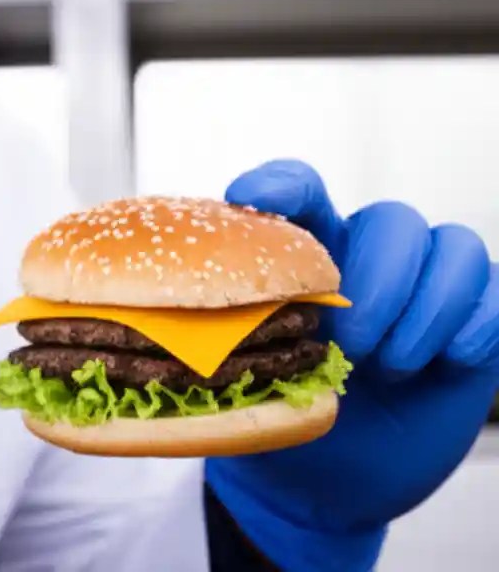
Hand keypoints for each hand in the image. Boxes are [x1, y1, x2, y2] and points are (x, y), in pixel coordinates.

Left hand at [206, 160, 498, 571]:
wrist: (328, 485)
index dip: (279, 184)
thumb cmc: (277, 418)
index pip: (298, 191)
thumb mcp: (246, 385)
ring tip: (391, 368)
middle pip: (392, 219)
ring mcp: (426, 288)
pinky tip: (443, 364)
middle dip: (378, 281)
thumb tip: (200, 341)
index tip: (247, 198)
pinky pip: (491, 292)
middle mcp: (370, 260)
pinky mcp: (474, 322)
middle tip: (352, 345)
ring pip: (451, 245)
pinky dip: (469, 327)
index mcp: (308, 259)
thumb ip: (232, 353)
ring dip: (424, 308)